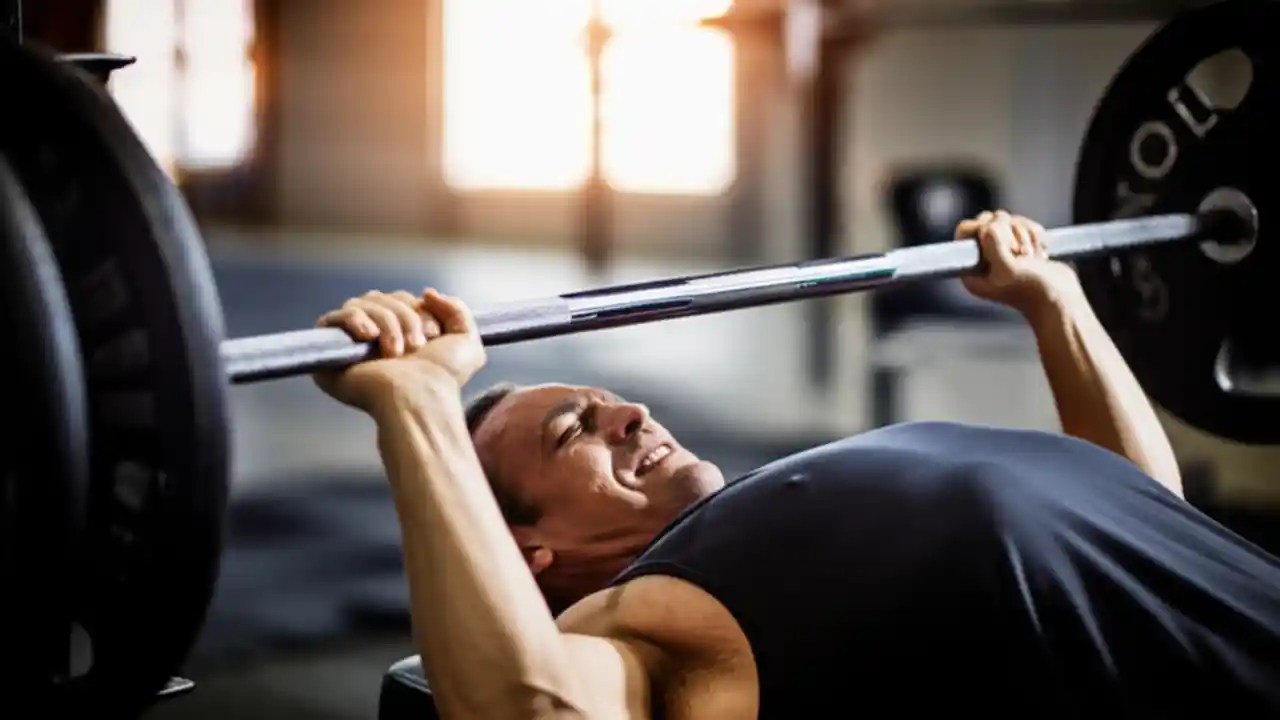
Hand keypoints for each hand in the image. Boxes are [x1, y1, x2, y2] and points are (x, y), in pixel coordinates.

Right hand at [312, 288, 485, 411]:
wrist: (419, 398)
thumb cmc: (442, 377)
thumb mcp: (466, 340)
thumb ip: (456, 310)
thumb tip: (427, 293)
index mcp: (402, 331)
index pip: (402, 298)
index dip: (419, 309)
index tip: (432, 335)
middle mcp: (376, 335)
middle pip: (383, 298)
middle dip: (405, 317)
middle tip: (416, 347)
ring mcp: (352, 342)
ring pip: (363, 304)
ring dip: (387, 324)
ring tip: (396, 352)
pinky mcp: (332, 350)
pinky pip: (334, 317)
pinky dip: (355, 320)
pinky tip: (368, 337)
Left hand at [956, 210, 1082, 313]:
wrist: (1062, 300)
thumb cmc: (1033, 290)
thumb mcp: (1008, 268)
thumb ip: (993, 243)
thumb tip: (991, 222)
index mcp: (971, 268)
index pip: (965, 229)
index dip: (985, 227)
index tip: (1005, 243)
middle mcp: (983, 259)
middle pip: (988, 220)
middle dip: (1008, 229)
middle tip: (1021, 252)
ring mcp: (1002, 252)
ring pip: (1007, 220)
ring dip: (1025, 233)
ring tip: (1032, 256)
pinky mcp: (1020, 247)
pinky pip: (1023, 224)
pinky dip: (1035, 233)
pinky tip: (1041, 252)